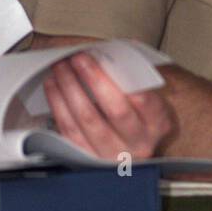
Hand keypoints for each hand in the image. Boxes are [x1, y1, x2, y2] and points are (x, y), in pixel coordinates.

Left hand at [42, 53, 174, 159]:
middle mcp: (138, 143)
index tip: (102, 58)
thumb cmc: (138, 116)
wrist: (129, 151)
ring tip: (61, 68)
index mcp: (158, 124)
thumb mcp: (148, 98)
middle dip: (94, 79)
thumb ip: (136, 78)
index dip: (123, 80)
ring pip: (88, 121)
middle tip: (78, 58)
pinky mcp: (88, 159)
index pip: (144, 101)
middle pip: (115, 111)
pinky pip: (69, 131)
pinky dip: (58, 106)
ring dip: (70, 90)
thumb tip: (116, 51)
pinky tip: (53, 86)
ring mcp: (112, 155)